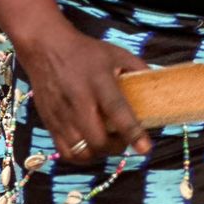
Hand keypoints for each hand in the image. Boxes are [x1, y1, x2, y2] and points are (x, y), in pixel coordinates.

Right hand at [15, 23, 151, 163]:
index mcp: (98, 80)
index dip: (132, 131)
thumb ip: (137, 68)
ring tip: (106, 143)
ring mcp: (61, 114)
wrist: (45, 47)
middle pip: (97, 139)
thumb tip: (158, 85)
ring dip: (99, 153)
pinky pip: (66, 152)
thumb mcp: (115, 53)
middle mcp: (78, 100)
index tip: (145, 148)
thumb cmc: (85, 51)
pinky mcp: (49, 122)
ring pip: (82, 151)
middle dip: (116, 147)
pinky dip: (81, 156)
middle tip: (123, 140)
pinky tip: (89, 145)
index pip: (116, 110)